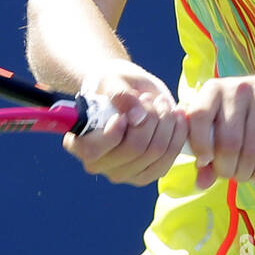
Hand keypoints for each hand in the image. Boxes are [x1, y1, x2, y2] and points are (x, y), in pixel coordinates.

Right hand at [62, 58, 187, 186]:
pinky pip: (168, 160)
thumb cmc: (113, 85)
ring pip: (155, 153)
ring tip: (162, 104)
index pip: (93, 150)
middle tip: (150, 98)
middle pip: (133, 149)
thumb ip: (120, 94)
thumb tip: (137, 115)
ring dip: (165, 124)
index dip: (112, 134)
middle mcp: (97, 164)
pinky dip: (177, 136)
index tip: (123, 114)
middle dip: (149, 119)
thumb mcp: (112, 80)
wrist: (128, 93)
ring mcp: (122, 173)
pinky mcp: (145, 174)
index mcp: (78, 143)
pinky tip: (177, 118)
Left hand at [181, 75, 254, 189]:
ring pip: (249, 150)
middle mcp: (238, 90)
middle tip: (228, 175)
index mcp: (214, 89)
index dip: (199, 144)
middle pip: (227, 141)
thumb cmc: (241, 114)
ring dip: (244, 173)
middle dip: (225, 168)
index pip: (199, 116)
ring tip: (243, 177)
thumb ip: (206, 151)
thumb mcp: (220, 122)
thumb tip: (200, 184)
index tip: (204, 161)